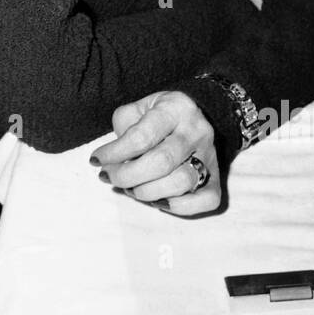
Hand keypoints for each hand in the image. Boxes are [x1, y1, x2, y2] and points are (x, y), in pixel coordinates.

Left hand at [92, 90, 221, 216]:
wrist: (201, 112)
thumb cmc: (160, 114)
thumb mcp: (139, 107)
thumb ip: (124, 125)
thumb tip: (115, 158)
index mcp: (175, 109)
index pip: (142, 136)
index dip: (115, 153)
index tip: (97, 160)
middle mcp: (196, 132)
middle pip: (161, 162)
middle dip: (127, 176)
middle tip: (110, 177)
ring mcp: (210, 156)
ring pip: (181, 183)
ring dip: (147, 192)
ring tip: (130, 188)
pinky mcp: (217, 178)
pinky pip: (206, 200)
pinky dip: (179, 207)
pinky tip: (157, 200)